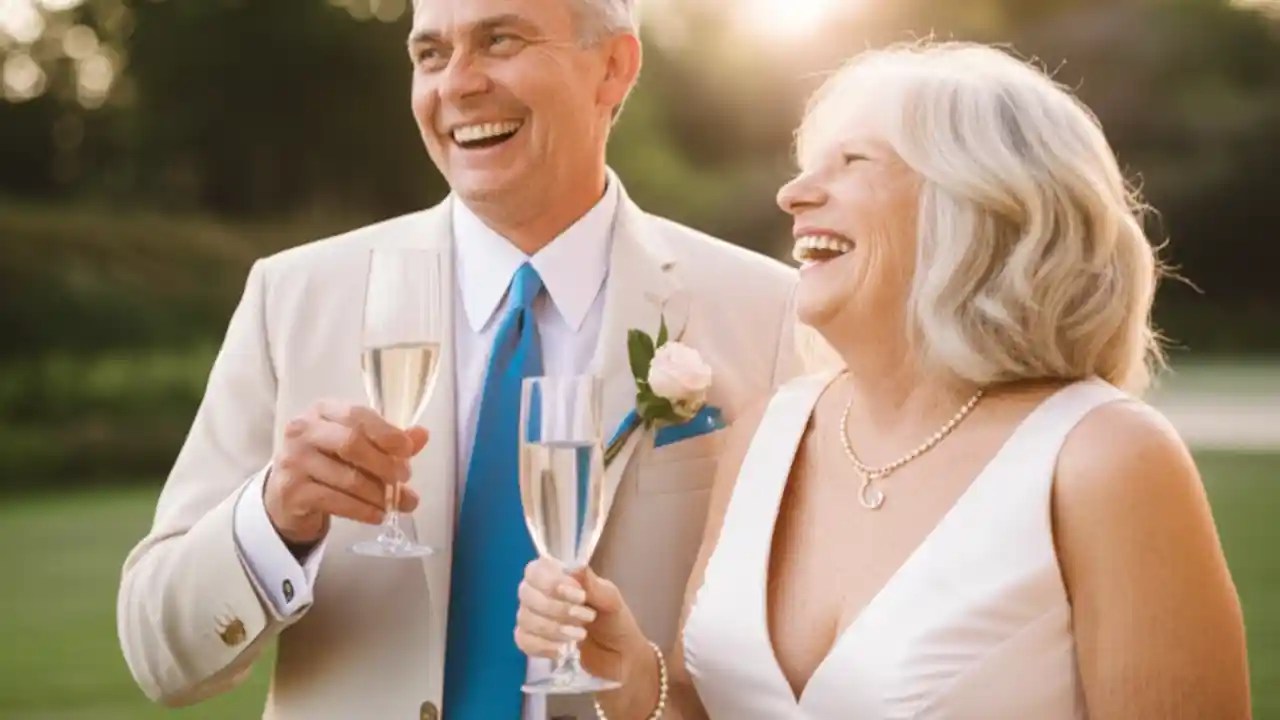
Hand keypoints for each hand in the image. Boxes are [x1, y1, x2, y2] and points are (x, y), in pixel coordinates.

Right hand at [265, 399, 428, 544]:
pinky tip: (377, 516)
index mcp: (323, 411)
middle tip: (404, 478)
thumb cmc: (328, 462)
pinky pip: (335, 501)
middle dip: (384, 463)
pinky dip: (362, 510)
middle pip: (351, 443)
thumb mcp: (357, 445)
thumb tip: (422, 435)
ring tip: (393, 503)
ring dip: (377, 493)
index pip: (357, 415)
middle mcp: (303, 430)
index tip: (408, 449)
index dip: (386, 432)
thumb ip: (388, 440)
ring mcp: (293, 460)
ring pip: (346, 478)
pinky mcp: (291, 491)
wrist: (287, 494)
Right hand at [514, 557, 648, 683]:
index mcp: (557, 576)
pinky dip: (542, 646)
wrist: (619, 656)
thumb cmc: (614, 621)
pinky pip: (523, 640)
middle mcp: (539, 593)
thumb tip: (576, 566)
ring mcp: (533, 618)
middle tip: (586, 617)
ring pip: (525, 618)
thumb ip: (593, 584)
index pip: (535, 570)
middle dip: (557, 608)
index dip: (551, 582)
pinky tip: (561, 650)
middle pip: (526, 593)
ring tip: (580, 635)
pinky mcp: (533, 641)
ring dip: (553, 628)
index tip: (579, 595)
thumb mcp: (610, 600)